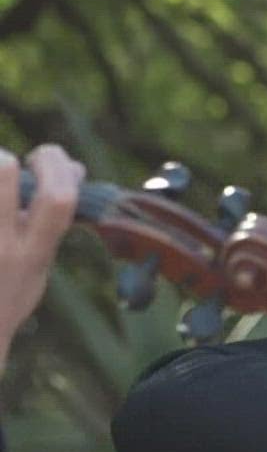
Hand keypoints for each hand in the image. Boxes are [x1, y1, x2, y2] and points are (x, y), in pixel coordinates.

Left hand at [0, 144, 83, 363]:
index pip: (57, 198)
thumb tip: (75, 168)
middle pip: (2, 170)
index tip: (46, 159)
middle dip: (6, 158)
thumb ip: (52, 220)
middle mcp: (1, 246)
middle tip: (6, 168)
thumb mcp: (39, 262)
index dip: (55, 163)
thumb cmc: (6, 293)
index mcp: (32, 252)